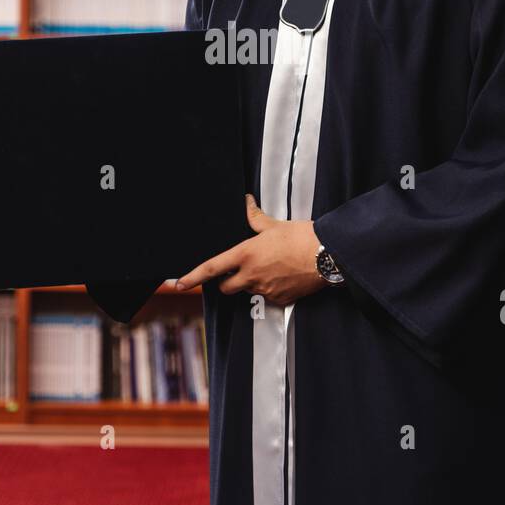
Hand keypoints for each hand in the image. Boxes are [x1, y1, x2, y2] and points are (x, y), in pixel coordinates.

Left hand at [174, 193, 324, 306]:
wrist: (327, 255)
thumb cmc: (302, 237)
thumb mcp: (274, 225)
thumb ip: (254, 218)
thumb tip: (246, 204)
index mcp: (246, 254)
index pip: (211, 268)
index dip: (192, 277)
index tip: (178, 284)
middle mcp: (252, 275)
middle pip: (226, 287)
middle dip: (227, 282)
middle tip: (237, 271)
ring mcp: (266, 290)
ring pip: (248, 291)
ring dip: (251, 283)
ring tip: (270, 268)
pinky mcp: (281, 300)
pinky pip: (268, 297)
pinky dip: (271, 289)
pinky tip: (284, 276)